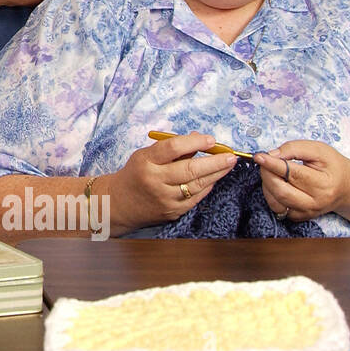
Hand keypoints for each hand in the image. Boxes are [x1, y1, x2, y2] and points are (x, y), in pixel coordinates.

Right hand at [107, 133, 236, 232]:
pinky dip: (207, 186)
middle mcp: (155, 181)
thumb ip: (171, 148)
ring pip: (197, 185)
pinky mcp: (173, 211)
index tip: (210, 139)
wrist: (119, 204)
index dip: (194, 142)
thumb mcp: (146, 155)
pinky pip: (196, 197)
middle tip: (231, 155)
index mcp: (145, 162)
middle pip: (190, 169)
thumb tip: (199, 138)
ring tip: (228, 165)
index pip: (173, 148)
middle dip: (215, 161)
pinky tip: (214, 178)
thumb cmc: (136, 174)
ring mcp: (165, 198)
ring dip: (216, 174)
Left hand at [255, 141, 349, 221]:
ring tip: (273, 172)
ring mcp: (308, 212)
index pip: (292, 174)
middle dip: (266, 173)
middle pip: (280, 190)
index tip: (259, 156)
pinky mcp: (300, 217)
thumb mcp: (319, 150)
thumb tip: (272, 155)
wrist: (348, 187)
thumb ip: (295, 148)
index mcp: (324, 184)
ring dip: (267, 184)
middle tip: (265, 162)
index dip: (272, 164)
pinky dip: (271, 195)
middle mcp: (316, 202)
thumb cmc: (333, 165)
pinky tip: (278, 184)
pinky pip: (277, 208)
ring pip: (276, 201)